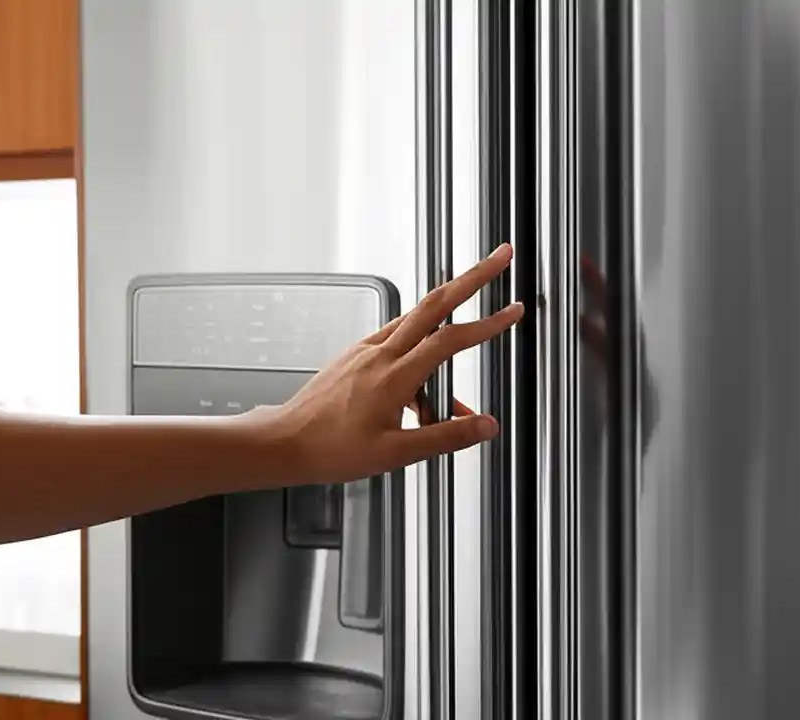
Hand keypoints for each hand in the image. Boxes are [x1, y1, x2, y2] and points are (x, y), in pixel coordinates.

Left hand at [252, 244, 522, 485]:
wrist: (285, 442)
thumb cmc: (332, 450)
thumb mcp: (396, 454)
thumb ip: (445, 437)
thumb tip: (484, 425)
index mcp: (394, 377)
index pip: (451, 340)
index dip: (488, 323)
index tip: (514, 310)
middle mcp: (380, 353)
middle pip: (436, 304)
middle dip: (473, 277)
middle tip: (500, 257)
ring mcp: (366, 350)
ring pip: (417, 319)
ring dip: (449, 309)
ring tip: (472, 332)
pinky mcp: (356, 355)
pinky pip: (398, 340)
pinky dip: (421, 348)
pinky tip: (426, 381)